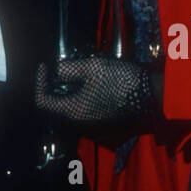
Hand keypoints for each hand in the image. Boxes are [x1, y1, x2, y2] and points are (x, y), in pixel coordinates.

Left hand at [34, 57, 151, 126]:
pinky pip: (82, 110)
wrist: (151, 95)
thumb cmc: (120, 80)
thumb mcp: (91, 68)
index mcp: (73, 112)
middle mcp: (79, 123)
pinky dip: (78, 96)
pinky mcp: (102, 122)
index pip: (42, 101)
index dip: (39, 82)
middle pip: (54, 106)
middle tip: (57, 68)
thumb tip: (53, 70)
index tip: (45, 66)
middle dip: (52, 86)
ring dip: (66, 91)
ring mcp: (92, 125)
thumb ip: (66, 69)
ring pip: (68, 108)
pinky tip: (87, 82)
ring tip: (73, 72)